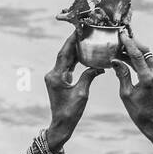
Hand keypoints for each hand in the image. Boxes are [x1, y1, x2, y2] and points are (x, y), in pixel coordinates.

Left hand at [45, 34, 104, 151]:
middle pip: (64, 54)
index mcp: (56, 76)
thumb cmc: (70, 112)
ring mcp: (54, 77)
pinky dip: (75, 59)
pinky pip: (67, 66)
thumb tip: (99, 66)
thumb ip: (89, 76)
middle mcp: (53, 75)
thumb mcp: (82, 93)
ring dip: (75, 50)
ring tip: (85, 39)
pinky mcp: (58, 81)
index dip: (71, 40)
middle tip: (84, 30)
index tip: (78, 29)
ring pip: (66, 59)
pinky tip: (83, 53)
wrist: (61, 124)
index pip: (64, 53)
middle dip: (74, 42)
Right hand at [110, 35, 152, 137]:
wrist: (152, 120)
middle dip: (133, 43)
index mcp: (147, 78)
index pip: (138, 55)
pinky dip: (138, 58)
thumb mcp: (126, 94)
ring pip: (146, 56)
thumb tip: (115, 61)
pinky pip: (147, 62)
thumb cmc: (137, 111)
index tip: (121, 35)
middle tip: (121, 37)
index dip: (129, 44)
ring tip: (121, 47)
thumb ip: (122, 75)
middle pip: (145, 51)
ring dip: (135, 50)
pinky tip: (127, 58)